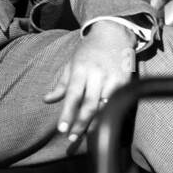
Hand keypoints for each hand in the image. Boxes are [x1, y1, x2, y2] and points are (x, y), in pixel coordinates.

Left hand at [44, 22, 136, 151]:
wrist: (114, 33)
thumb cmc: (89, 51)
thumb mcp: (72, 63)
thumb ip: (61, 84)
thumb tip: (47, 100)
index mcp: (81, 69)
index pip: (73, 96)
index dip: (67, 114)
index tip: (62, 130)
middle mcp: (97, 73)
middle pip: (89, 105)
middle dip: (80, 124)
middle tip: (72, 138)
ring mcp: (112, 77)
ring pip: (104, 106)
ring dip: (95, 122)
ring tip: (85, 134)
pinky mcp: (125, 80)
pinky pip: (116, 101)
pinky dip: (108, 113)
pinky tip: (102, 121)